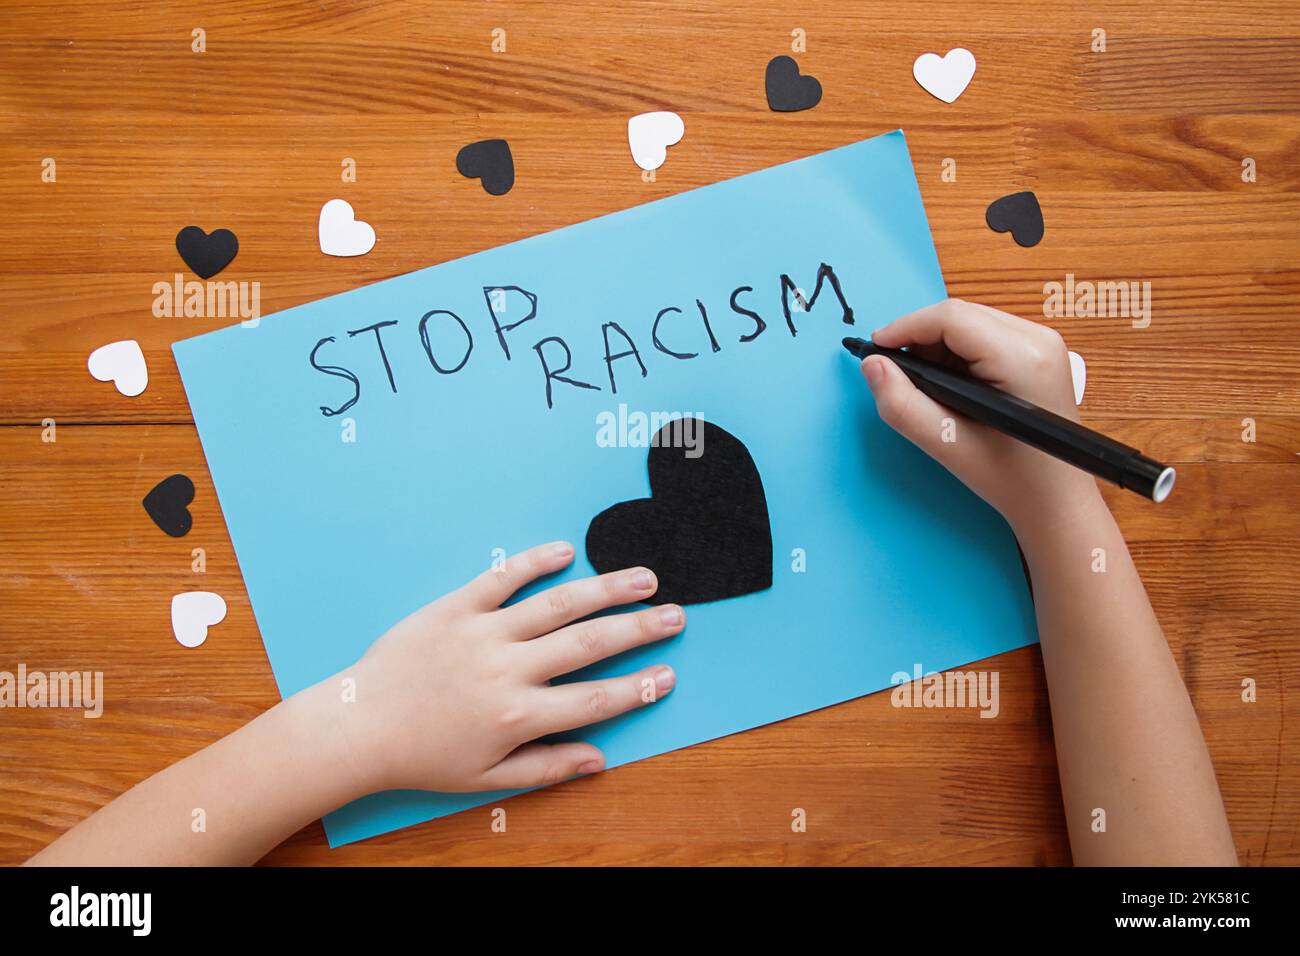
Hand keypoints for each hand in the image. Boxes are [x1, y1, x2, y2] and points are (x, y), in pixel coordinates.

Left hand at [330, 541, 682, 794]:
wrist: (358, 726)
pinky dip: (535, 562)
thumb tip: (599, 760)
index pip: (595, 700)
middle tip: (675, 615)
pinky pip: (502, 579)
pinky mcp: (454, 607)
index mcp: (517, 716)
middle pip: (589, 644)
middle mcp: (507, 670)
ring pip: (557, 605)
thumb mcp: (485, 778)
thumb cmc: (422, 756)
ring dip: (606, 589)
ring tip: (642, 577)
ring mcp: (482, 634)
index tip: (668, 675)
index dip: (637, 687)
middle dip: (639, 629)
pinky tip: (567, 551)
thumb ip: (545, 768)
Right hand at [859, 298, 1102, 532]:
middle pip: (960, 315)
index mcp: (1022, 359)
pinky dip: (957, 353)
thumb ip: (903, 405)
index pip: (950, 318)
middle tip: (895, 373)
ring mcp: (1044, 343)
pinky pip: (986, 334)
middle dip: (919, 338)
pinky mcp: (1040, 352)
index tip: (874, 350)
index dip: (905, 328)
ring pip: (971, 322)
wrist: (1057, 501)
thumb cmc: (1013, 479)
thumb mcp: (948, 445)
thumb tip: (873, 366)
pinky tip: (950, 386)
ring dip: (937, 347)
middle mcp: (1039, 340)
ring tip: (925, 387)